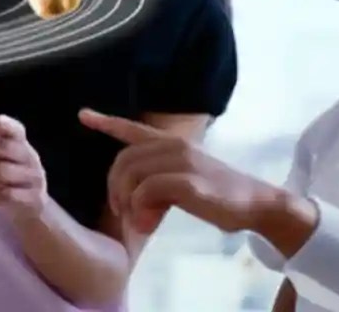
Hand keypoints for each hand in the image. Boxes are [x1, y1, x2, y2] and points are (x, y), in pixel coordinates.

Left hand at [0, 115, 47, 219]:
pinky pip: (6, 195)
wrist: (31, 206)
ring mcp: (33, 178)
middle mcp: (29, 157)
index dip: (7, 125)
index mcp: (19, 142)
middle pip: (2, 148)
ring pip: (2, 172)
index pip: (16, 131)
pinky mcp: (32, 198)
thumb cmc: (6, 177)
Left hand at [79, 109, 274, 234]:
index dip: (105, 122)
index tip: (83, 115)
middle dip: (114, 188)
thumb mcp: (185, 179)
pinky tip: (148, 224)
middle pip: (123, 161)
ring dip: (127, 202)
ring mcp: (182, 162)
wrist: (255, 203)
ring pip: (131, 175)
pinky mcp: (188, 182)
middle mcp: (174, 145)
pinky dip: (141, 210)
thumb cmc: (218, 195)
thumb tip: (135, 205)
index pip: (132, 128)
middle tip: (122, 212)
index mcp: (172, 143)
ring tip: (138, 221)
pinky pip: (147, 191)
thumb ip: (157, 182)